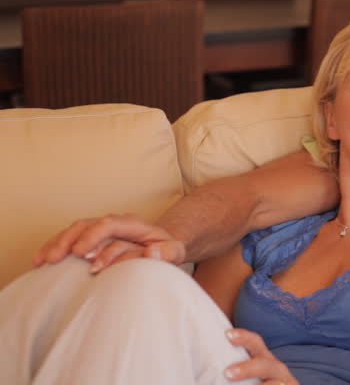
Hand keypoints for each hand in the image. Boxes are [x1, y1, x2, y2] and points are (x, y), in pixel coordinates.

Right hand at [33, 213, 186, 271]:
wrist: (161, 245)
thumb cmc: (167, 250)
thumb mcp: (175, 252)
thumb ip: (168, 252)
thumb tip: (152, 252)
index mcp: (133, 224)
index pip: (110, 224)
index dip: (94, 237)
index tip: (82, 255)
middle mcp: (114, 222)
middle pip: (87, 224)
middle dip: (69, 240)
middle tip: (56, 259)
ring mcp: (101, 228)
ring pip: (74, 229)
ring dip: (57, 243)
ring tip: (44, 260)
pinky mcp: (91, 238)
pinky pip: (68, 238)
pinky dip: (53, 247)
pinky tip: (40, 260)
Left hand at [225, 328, 298, 384]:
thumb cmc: (257, 381)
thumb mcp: (246, 373)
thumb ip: (233, 366)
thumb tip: (204, 367)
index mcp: (262, 359)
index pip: (255, 343)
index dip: (243, 337)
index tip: (227, 335)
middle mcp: (275, 368)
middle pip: (265, 363)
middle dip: (248, 368)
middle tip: (228, 374)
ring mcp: (284, 381)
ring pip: (277, 382)